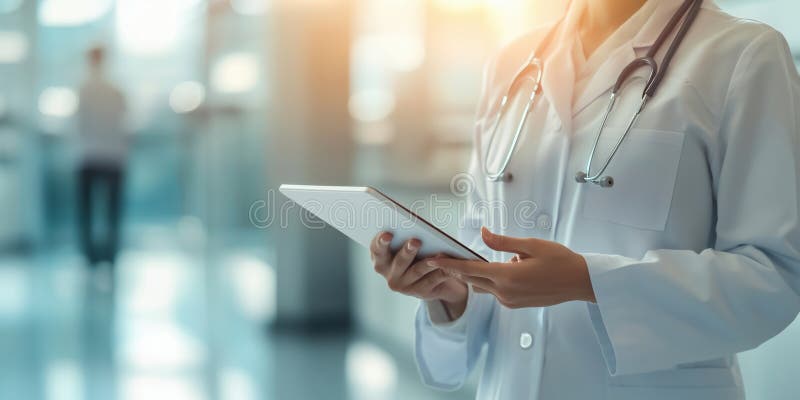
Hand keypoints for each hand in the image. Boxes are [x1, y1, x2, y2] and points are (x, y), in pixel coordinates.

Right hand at [370, 232, 467, 318]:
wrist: (433, 279)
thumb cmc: (417, 255)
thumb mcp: (407, 246)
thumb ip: (404, 237)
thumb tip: (413, 223)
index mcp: (381, 259)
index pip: (376, 250)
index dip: (380, 242)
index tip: (387, 234)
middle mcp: (390, 275)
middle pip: (398, 262)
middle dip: (407, 251)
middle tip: (416, 241)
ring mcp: (405, 286)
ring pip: (417, 271)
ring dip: (428, 262)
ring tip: (438, 253)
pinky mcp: (421, 292)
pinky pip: (432, 279)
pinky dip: (440, 270)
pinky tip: (447, 262)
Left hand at [428, 227, 594, 308]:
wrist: (580, 282)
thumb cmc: (560, 261)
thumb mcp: (531, 245)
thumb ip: (503, 242)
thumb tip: (483, 233)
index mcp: (507, 276)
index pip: (470, 269)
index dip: (450, 264)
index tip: (433, 260)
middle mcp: (505, 292)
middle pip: (472, 279)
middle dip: (456, 269)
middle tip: (441, 258)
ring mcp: (510, 300)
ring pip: (483, 286)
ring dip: (476, 274)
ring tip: (471, 260)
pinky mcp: (515, 304)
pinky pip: (495, 291)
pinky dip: (492, 279)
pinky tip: (507, 266)